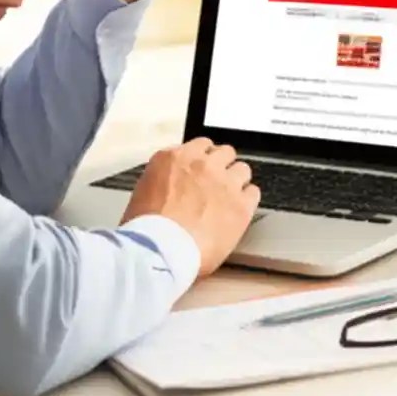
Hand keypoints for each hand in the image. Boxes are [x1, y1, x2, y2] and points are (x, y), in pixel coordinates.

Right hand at [121, 137, 260, 277]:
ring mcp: (223, 183)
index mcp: (173, 159)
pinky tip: (239, 210)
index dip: (203, 160)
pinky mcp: (240, 205)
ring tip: (229, 198)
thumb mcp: (143, 193)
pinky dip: (247, 200)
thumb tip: (172, 187)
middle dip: (222, 167)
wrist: (159, 249)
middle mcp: (201, 165)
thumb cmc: (146, 230)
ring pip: (241, 169)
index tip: (202, 170)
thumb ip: (164, 181)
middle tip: (217, 183)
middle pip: (224, 153)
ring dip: (236, 181)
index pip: (200, 146)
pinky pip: (253, 193)